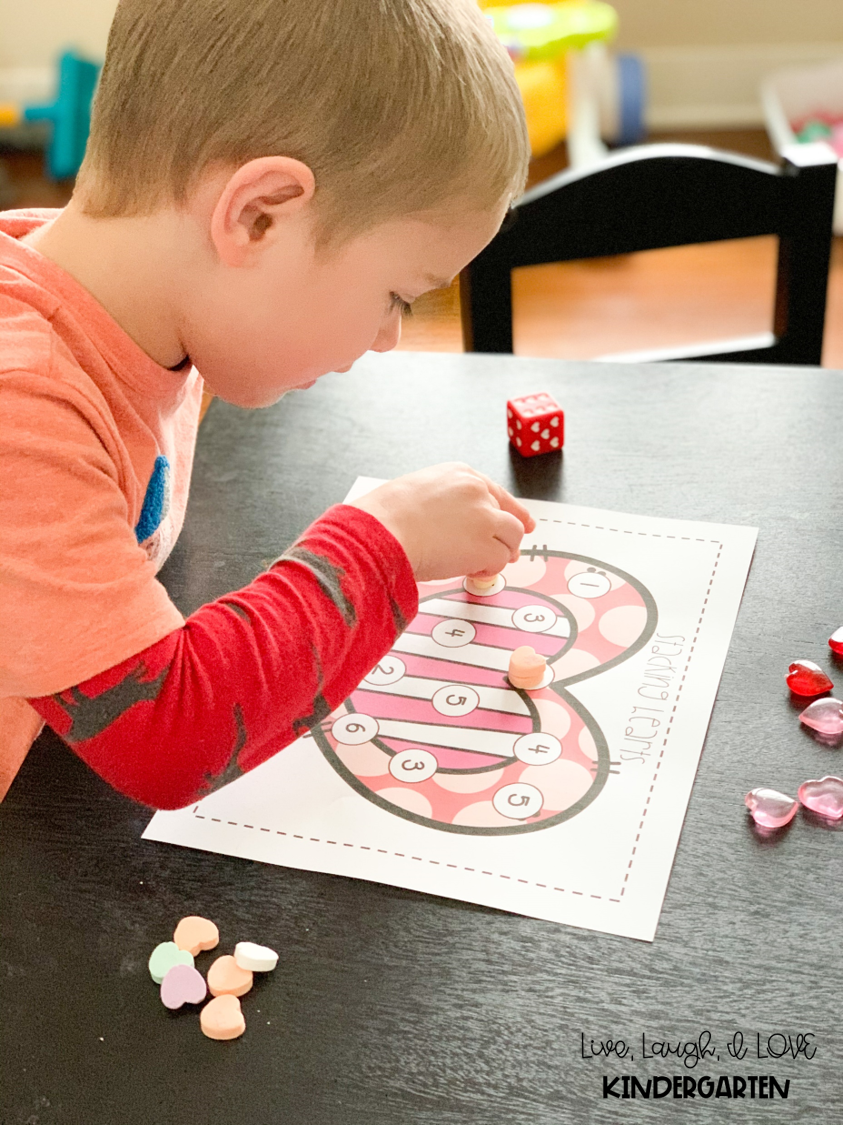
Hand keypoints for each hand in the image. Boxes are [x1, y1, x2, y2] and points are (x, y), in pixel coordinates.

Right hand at [349, 463, 534, 582]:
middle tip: (506, 553)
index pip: (495, 492)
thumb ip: (446, 504)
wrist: (381, 532)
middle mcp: (477, 491)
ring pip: (512, 538)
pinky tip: (470, 571)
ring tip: (477, 565)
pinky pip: (499, 560)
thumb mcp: (419, 493)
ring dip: (498, 554)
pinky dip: (488, 569)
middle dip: (507, 537)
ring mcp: (485, 516)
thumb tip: (455, 526)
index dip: (511, 511)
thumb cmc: (386, 517)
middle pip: (509, 516)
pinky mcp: (486, 543)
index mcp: (460, 475)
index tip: (523, 522)